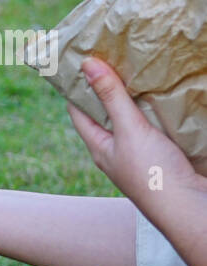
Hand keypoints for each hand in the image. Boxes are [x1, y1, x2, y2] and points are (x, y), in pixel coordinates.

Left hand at [67, 57, 205, 206]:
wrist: (188, 206)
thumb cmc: (152, 172)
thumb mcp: (129, 130)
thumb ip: (111, 98)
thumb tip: (87, 66)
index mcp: (99, 146)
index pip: (79, 111)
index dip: (77, 87)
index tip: (80, 62)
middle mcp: (116, 150)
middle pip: (107, 114)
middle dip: (110, 89)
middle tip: (114, 59)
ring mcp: (140, 154)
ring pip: (134, 120)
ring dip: (137, 99)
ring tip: (139, 71)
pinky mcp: (163, 156)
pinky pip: (156, 128)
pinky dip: (158, 111)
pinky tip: (165, 98)